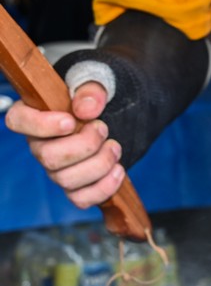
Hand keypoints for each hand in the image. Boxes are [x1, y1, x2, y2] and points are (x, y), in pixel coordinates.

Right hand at [4, 82, 124, 207]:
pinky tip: (118, 170)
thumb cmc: (95, 102)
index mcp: (35, 116)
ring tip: (114, 147)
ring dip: (99, 164)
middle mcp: (40, 146)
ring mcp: (56, 170)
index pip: (17, 121)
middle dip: (84, 145)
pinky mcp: (75, 187)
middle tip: (103, 128)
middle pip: (48, 157)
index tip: (69, 121)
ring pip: (66, 180)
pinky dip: (104, 188)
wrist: (114, 122)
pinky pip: (81, 199)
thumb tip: (87, 108)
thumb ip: (91, 91)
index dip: (41, 125)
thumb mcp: (97, 86)